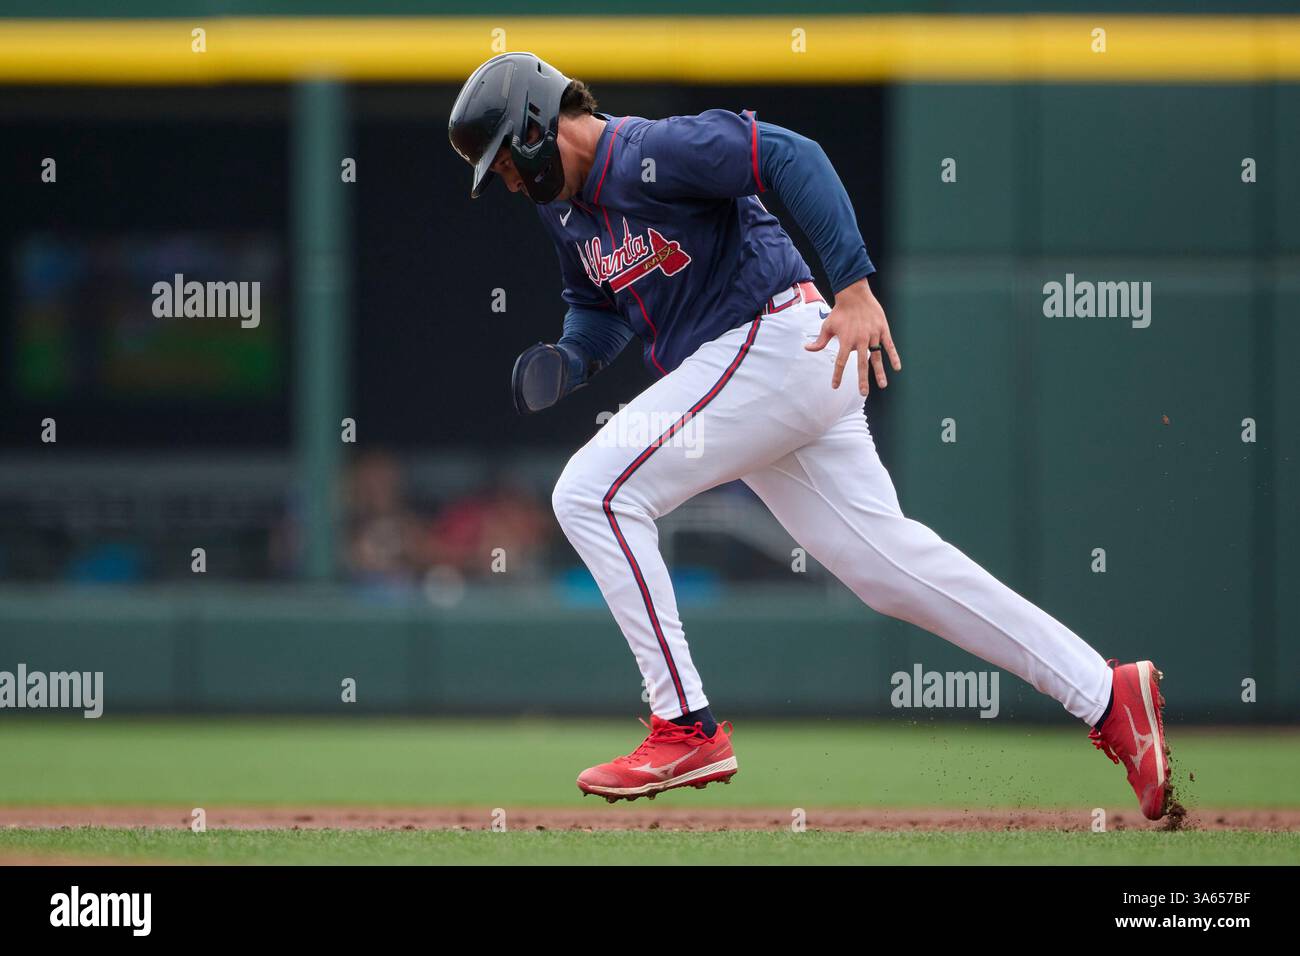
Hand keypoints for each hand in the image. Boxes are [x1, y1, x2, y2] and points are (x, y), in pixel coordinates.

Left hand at [804, 277, 900, 395]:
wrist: (854, 294)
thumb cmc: (839, 312)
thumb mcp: (827, 326)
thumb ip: (820, 341)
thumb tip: (807, 348)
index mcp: (846, 340)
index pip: (840, 362)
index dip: (837, 375)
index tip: (835, 386)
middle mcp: (860, 340)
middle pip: (861, 364)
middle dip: (862, 379)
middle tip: (863, 393)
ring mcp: (873, 335)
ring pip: (876, 357)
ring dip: (879, 372)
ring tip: (882, 385)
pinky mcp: (882, 329)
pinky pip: (889, 345)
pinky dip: (893, 356)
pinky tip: (897, 367)